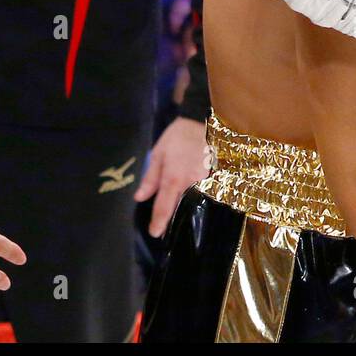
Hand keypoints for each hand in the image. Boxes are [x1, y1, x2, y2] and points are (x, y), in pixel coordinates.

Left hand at [134, 117, 208, 236]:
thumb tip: (139, 198)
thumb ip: (150, 178)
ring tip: (181, 221)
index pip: (164, 207)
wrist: (200, 122)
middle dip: (174, 221)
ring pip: (196, 204)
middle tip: (167, 231)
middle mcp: (191, 183)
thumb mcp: (158, 154)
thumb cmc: (176, 137)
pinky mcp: (216, 177)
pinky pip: (207, 194)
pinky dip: (200, 201)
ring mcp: (206, 181)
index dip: (158, 222)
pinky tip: (196, 205)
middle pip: (182, 209)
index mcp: (173, 178)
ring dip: (187, 212)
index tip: (154, 233)